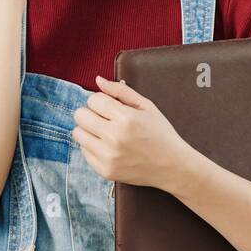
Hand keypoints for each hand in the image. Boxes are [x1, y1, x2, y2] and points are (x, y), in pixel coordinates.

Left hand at [71, 76, 194, 190]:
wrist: (172, 166)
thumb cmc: (160, 133)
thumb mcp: (146, 106)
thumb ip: (120, 91)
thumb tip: (98, 80)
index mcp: (126, 118)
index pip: (93, 100)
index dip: (101, 101)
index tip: (111, 108)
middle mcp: (114, 138)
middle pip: (80, 115)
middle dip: (91, 113)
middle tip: (106, 119)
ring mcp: (108, 156)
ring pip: (77, 133)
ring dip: (89, 130)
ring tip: (106, 133)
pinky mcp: (104, 171)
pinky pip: (83, 151)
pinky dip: (93, 147)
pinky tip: (109, 147)